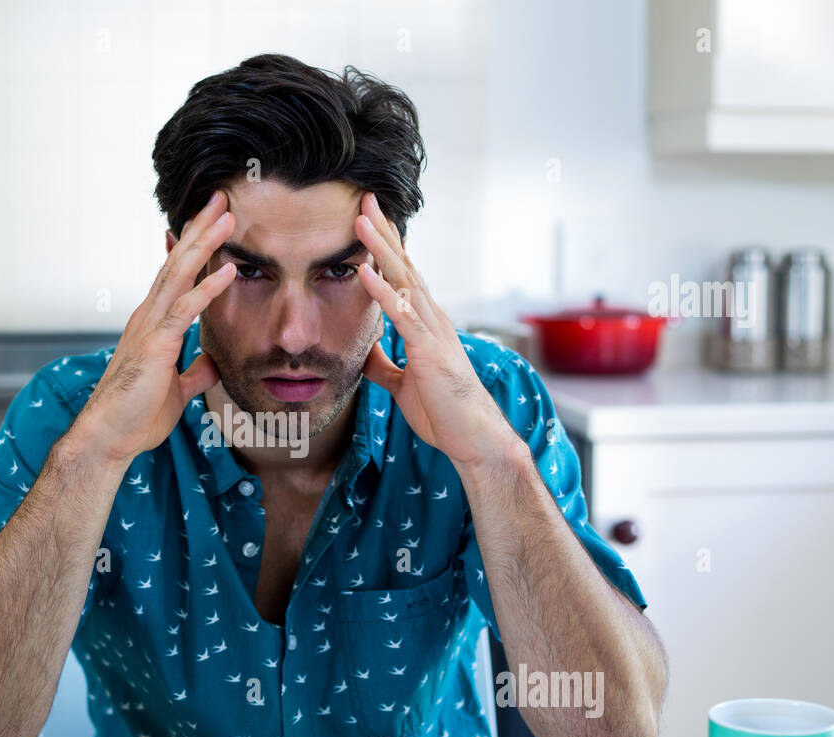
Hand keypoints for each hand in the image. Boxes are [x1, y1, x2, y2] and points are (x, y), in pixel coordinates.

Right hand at [75, 190, 236, 464]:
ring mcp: (149, 328)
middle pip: (177, 262)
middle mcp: (148, 316)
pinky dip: (207, 289)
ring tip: (227, 217)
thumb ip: (195, 372)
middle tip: (222, 198)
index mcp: (152, 323)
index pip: (176, 275)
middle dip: (200, 229)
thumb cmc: (135, 416)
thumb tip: (214, 363)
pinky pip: (184, 310)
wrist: (108, 439)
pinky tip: (228, 270)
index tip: (214, 220)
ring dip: (205, 244)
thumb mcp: (177, 390)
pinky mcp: (155, 346)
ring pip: (179, 275)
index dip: (195, 246)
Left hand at [354, 192, 520, 470]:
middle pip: (405, 266)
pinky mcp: (430, 352)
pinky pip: (402, 316)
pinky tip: (365, 272)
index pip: (404, 276)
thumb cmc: (444, 413)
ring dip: (381, 250)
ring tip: (361, 221)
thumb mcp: (403, 384)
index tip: (369, 220)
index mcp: (426, 324)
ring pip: (405, 281)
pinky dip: (383, 292)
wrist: (473, 440)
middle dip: (384, 232)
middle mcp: (433, 319)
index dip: (386, 247)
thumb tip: (363, 352)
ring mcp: (434, 332)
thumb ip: (384, 365)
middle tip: (365, 199)